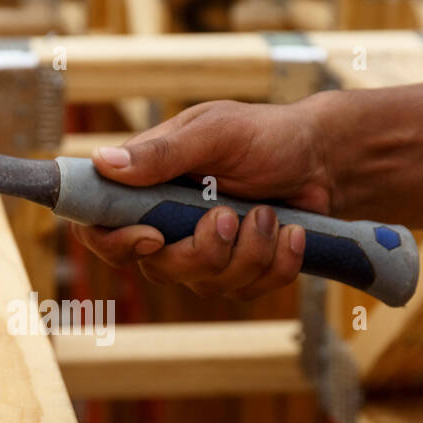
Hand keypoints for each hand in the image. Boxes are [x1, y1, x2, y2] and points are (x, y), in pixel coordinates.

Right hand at [72, 99, 331, 298]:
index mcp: (146, 186)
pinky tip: (292, 232)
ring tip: (270, 214)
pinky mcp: (238, 272)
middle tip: (231, 214)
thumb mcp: (215, 131)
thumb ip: (163, 152)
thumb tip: (103, 162)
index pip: (99, 230)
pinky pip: (247, 290)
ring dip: (249, 251)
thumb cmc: (266, 134)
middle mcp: (166, 225)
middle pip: (156, 268)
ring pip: (206, 283)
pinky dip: (277, 263)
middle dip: (201, 250)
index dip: (115, 244)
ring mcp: (202, 253)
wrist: (323, 159)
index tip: (153, 236)